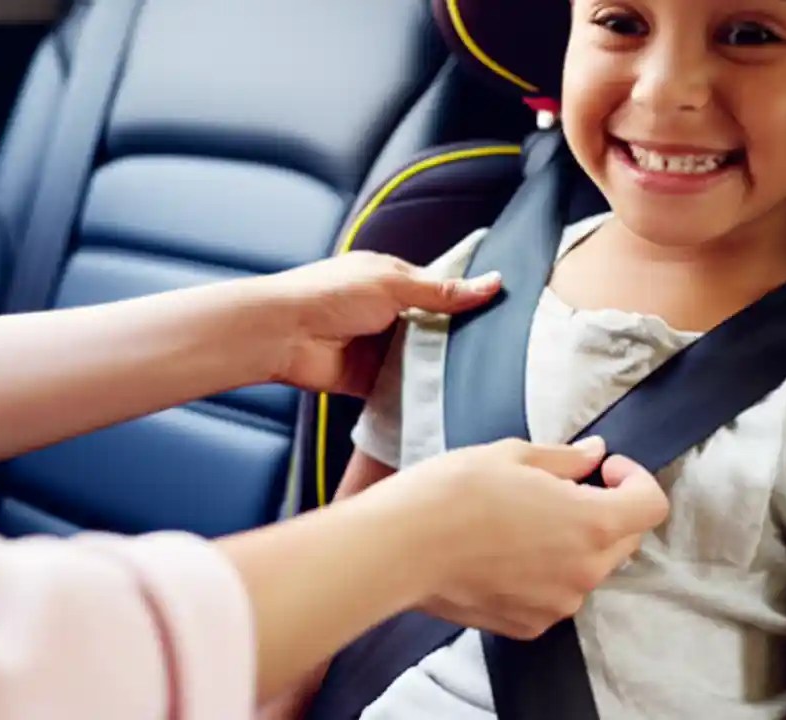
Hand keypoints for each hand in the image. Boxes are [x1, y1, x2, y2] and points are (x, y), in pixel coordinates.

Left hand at [262, 251, 500, 396]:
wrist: (282, 334)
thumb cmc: (328, 295)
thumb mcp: (393, 285)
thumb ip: (442, 292)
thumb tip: (492, 282)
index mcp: (390, 279)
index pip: (438, 288)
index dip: (466, 297)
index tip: (502, 308)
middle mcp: (387, 313)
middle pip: (433, 326)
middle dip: (457, 337)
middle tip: (497, 348)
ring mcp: (378, 347)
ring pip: (421, 359)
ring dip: (438, 366)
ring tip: (478, 375)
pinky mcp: (369, 379)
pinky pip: (401, 387)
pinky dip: (417, 391)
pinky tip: (444, 397)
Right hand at [367, 437, 669, 638]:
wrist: (398, 547)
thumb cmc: (451, 494)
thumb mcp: (512, 455)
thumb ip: (565, 458)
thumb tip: (592, 454)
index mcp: (593, 523)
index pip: (651, 505)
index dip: (635, 479)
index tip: (606, 468)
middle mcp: (585, 571)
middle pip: (624, 538)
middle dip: (605, 509)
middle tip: (561, 487)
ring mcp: (557, 603)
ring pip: (588, 568)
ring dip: (573, 542)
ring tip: (523, 519)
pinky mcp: (528, 625)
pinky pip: (555, 594)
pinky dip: (544, 572)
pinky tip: (504, 550)